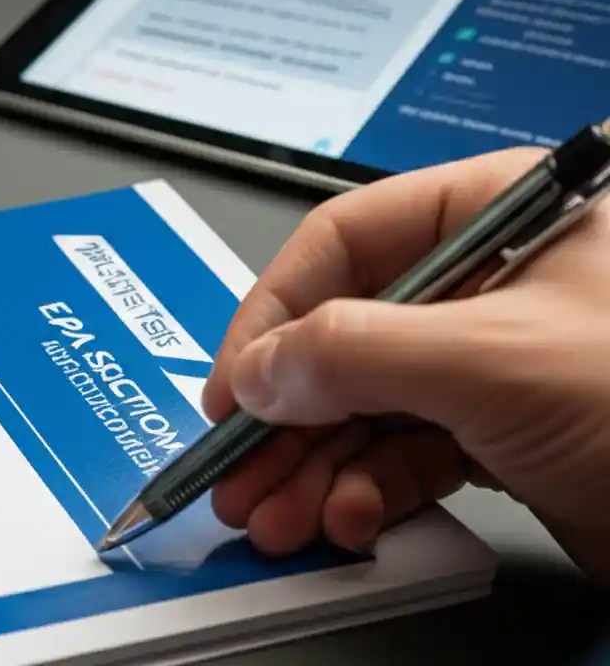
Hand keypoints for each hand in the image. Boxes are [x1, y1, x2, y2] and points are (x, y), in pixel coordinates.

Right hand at [201, 147, 609, 582]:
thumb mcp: (499, 359)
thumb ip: (361, 352)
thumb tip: (263, 367)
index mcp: (498, 216)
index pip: (346, 243)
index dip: (275, 314)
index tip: (233, 385)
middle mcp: (488, 284)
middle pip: (344, 335)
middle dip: (285, 414)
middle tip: (238, 470)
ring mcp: (491, 362)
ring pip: (365, 404)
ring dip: (310, 465)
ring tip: (276, 514)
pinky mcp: (501, 432)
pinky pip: (403, 452)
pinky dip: (364, 489)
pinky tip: (346, 518)